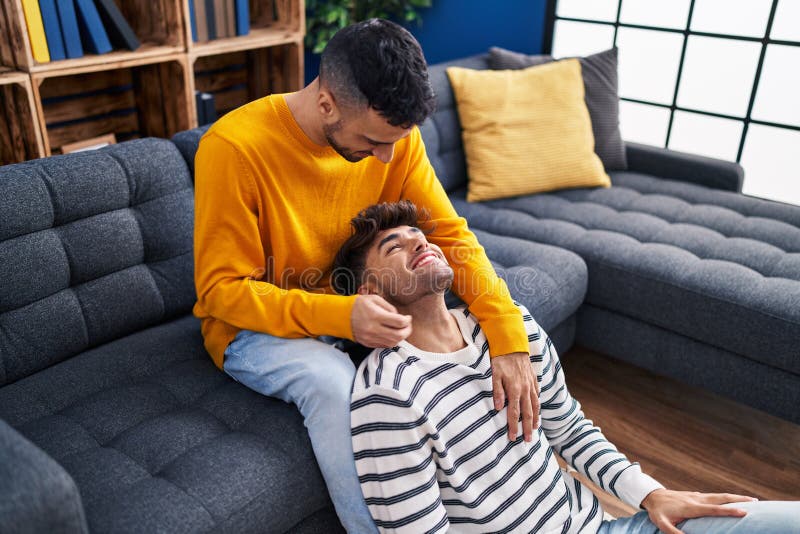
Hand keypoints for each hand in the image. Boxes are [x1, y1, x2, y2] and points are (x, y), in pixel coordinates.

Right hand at [351, 294, 411, 347]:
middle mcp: (373, 329)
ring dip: (400, 337)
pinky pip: (385, 346)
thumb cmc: (359, 305)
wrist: (341, 316)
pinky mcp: (368, 344)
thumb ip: (389, 307)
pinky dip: (391, 341)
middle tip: (407, 325)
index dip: (407, 320)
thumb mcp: (374, 299)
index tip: (407, 317)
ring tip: (400, 330)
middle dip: (407, 331)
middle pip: (398, 335)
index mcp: (376, 316)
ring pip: (393, 343)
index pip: (399, 322)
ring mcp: (370, 338)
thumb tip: (399, 317)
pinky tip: (391, 334)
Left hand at [491, 352, 539, 441]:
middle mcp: (525, 389)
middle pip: (528, 413)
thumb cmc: (500, 360)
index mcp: (514, 390)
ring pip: (535, 405)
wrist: (513, 344)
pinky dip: (538, 405)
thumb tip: (497, 408)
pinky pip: (537, 395)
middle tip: (528, 440)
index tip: (513, 438)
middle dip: (528, 428)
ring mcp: (531, 385)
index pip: (514, 413)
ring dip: (535, 419)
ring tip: (535, 429)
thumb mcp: (494, 374)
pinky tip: (537, 410)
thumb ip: (497, 391)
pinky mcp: (533, 379)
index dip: (514, 426)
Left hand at [641, 489, 755, 533]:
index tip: (744, 512)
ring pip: (718, 495)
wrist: (651, 496)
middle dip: (738, 499)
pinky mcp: (695, 495)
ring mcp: (696, 496)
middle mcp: (696, 499)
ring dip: (734, 497)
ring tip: (750, 500)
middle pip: (720, 498)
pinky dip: (725, 497)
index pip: (713, 509)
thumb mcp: (662, 524)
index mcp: (691, 508)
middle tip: (756, 502)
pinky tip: (731, 500)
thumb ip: (674, 533)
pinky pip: (713, 496)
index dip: (728, 511)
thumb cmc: (658, 512)